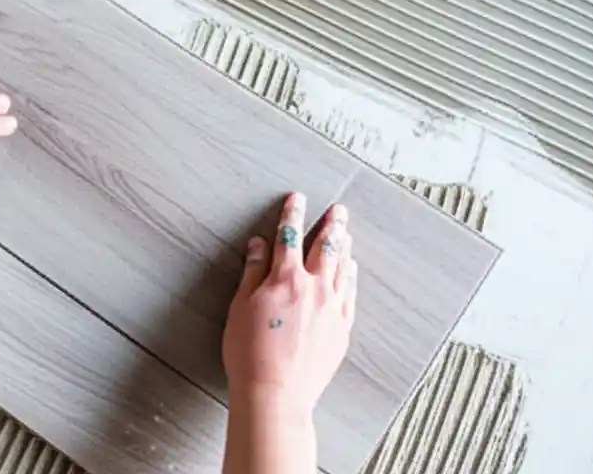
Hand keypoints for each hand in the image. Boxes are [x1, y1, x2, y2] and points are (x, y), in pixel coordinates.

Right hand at [222, 193, 356, 418]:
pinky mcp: (342, 329)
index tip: (297, 199)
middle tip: (337, 210)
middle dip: (330, 224)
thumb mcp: (241, 307)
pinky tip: (350, 268)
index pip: (289, 236)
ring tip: (345, 231)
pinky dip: (351, 276)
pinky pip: (350, 294)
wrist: (276, 393)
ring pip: (342, 268)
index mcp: (285, 279)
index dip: (293, 214)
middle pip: (325, 247)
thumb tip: (258, 244)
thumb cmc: (249, 352)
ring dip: (344, 246)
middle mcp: (314, 288)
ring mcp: (332, 308)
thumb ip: (252, 272)